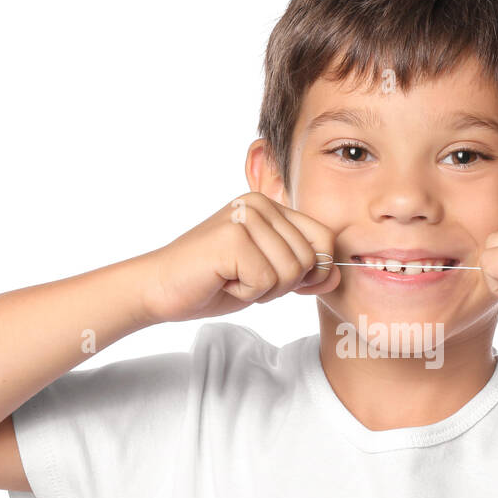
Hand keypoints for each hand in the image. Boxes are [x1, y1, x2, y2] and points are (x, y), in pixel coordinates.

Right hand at [139, 192, 341, 323]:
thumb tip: (336, 275)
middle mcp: (259, 204)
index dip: (311, 272)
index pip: (324, 240)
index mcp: (270, 207)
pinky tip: (222, 281)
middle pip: (310, 259)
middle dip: (281, 285)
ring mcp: (244, 217)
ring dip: (263, 290)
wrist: (160, 289)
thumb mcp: (269, 277)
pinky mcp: (232, 237)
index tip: (276, 281)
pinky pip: (266, 281)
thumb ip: (304, 272)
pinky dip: (246, 293)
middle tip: (243, 279)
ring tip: (231, 278)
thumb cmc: (212, 282)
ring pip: (291, 271)